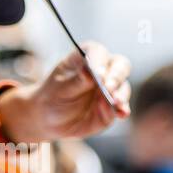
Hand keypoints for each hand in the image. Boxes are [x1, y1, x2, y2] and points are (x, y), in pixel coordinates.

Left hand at [0, 41, 130, 142]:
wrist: (49, 120)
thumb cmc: (52, 97)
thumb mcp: (60, 89)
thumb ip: (77, 81)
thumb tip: (89, 70)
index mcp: (86, 57)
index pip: (98, 52)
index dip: (100, 61)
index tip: (99, 74)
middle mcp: (103, 70)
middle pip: (120, 65)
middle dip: (117, 76)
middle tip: (109, 88)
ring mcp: (110, 89)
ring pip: (123, 87)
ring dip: (121, 95)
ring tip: (115, 102)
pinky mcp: (112, 107)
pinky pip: (121, 107)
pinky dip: (122, 110)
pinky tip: (122, 114)